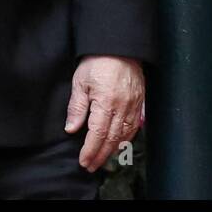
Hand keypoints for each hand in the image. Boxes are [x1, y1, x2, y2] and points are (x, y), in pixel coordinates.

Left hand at [64, 54, 144, 171]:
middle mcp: (122, 106)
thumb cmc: (97, 61)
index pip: (98, 134)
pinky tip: (119, 144)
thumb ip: (77, 107)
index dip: (91, 150)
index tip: (84, 161)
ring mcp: (133, 104)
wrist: (119, 45)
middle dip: (101, 155)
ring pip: (125, 135)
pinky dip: (126, 138)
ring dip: (114, 150)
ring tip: (103, 159)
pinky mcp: (140, 101)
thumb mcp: (80, 82)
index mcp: (106, 102)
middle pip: (112, 139)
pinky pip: (134, 125)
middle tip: (91, 166)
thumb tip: (71, 129)